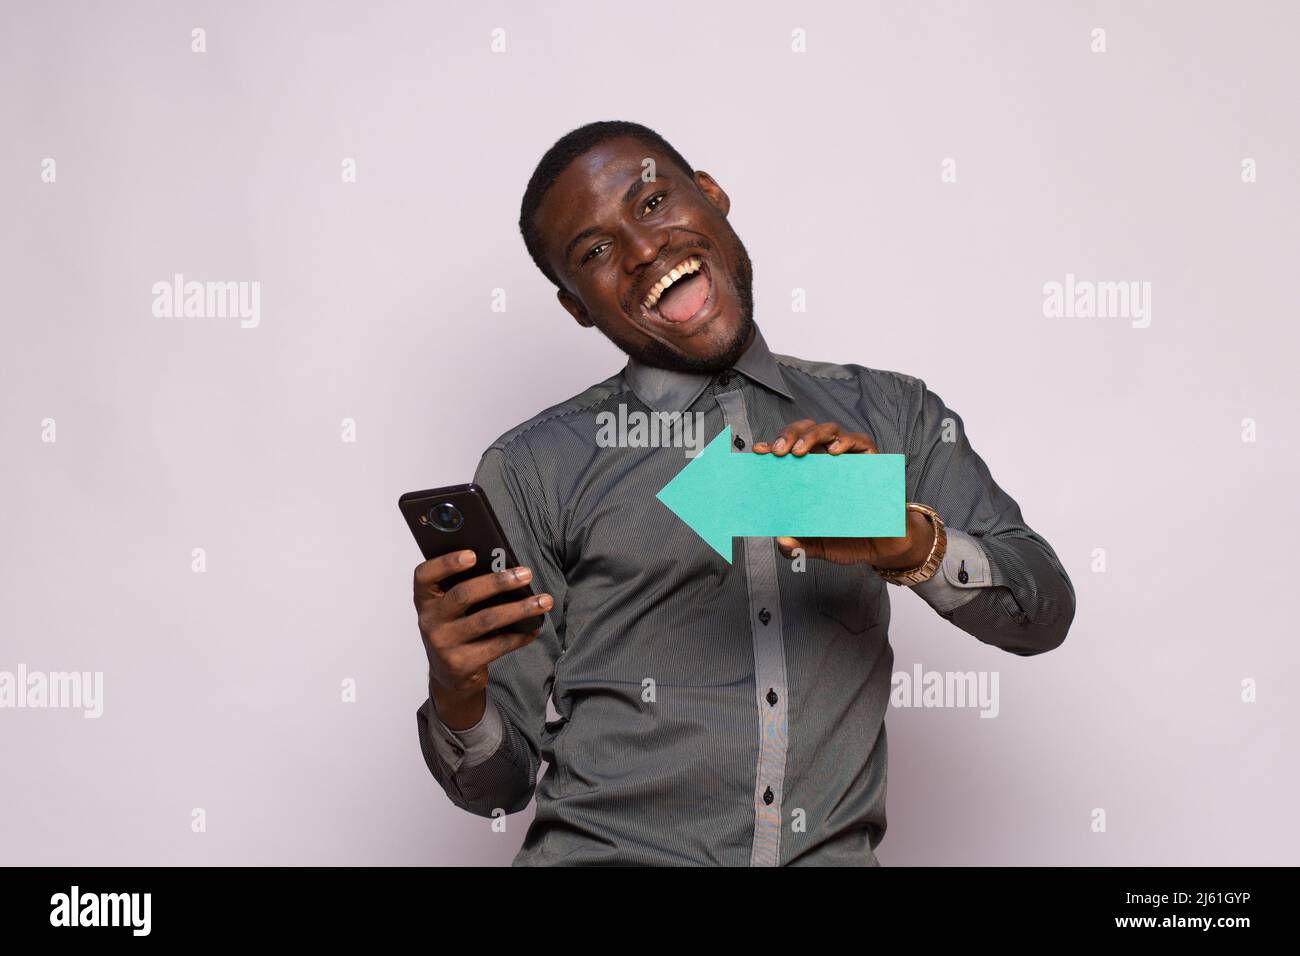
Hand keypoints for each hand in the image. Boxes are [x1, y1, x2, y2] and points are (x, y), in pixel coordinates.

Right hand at [413, 550, 552, 729]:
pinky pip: (497, 645)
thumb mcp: (452, 608)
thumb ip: (466, 587)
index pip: (425, 576)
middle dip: (498, 582)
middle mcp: (430, 620)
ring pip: (486, 620)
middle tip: (526, 574)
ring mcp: (443, 644)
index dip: (446, 563)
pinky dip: (520, 635)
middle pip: (464, 595)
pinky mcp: (461, 664)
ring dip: (519, 609)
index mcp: (425, 599)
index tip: (472, 554)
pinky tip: (534, 627)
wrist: (449, 675)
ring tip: (543, 601)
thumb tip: (506, 568)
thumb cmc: (456, 628)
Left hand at [752, 419, 934, 568]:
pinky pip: (860, 442)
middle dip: (789, 435)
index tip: (758, 451)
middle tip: (779, 452)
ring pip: (829, 430)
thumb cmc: (850, 539)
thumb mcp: (820, 546)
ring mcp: (849, 458)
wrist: (885, 546)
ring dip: (812, 435)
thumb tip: (782, 541)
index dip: (772, 447)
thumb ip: (800, 546)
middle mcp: (827, 461)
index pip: (788, 452)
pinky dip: (847, 442)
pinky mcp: (872, 461)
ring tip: (800, 451)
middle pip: (805, 432)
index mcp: (809, 475)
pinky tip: (834, 451)